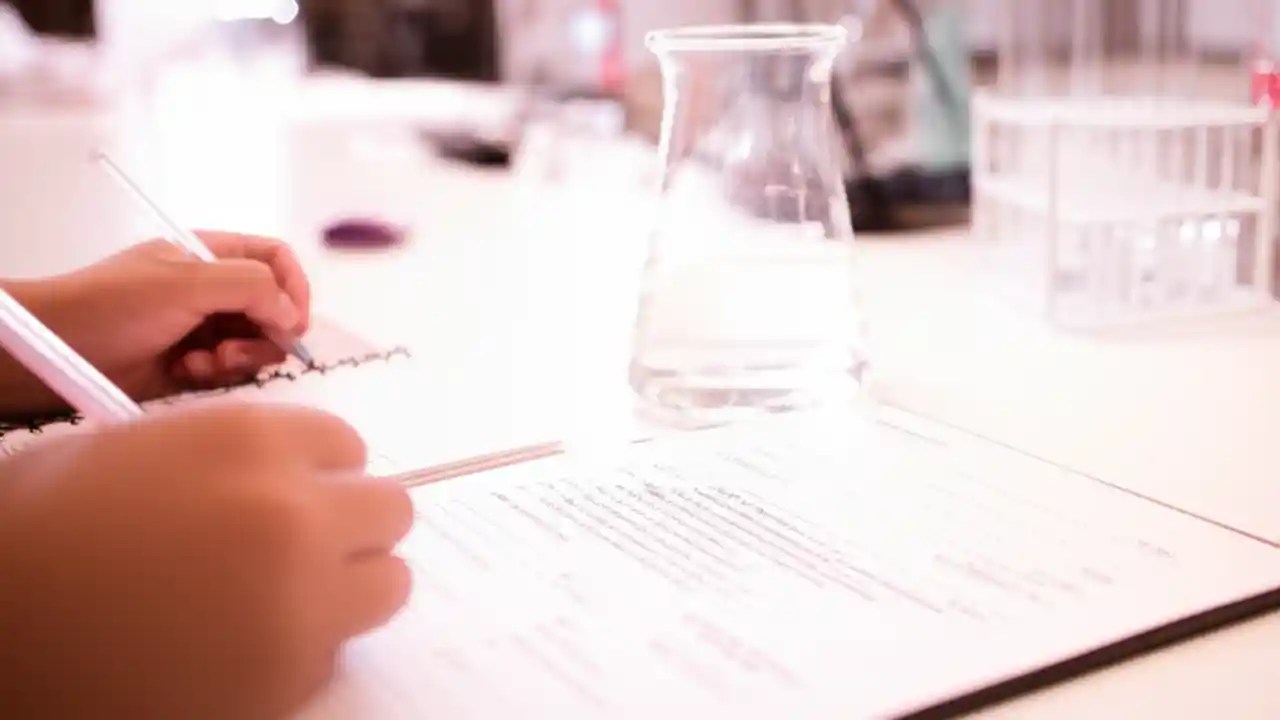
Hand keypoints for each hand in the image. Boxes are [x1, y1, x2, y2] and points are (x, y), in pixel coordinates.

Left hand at [0, 233, 311, 415]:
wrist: (55, 351)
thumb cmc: (111, 306)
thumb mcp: (184, 283)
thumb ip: (249, 287)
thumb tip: (292, 315)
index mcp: (211, 256)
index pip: (275, 260)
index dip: (294, 288)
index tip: (293, 322)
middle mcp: (212, 290)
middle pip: (273, 309)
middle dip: (265, 333)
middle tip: (238, 350)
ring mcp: (202, 329)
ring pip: (255, 345)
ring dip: (240, 358)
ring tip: (206, 363)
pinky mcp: (190, 366)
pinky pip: (229, 373)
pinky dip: (217, 376)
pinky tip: (188, 374)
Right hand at [0, 405, 413, 719]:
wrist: (0, 634)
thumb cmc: (43, 530)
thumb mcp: (132, 450)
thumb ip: (226, 453)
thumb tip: (286, 472)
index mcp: (250, 441)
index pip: (346, 445)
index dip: (315, 470)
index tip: (288, 490)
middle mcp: (293, 513)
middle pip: (388, 510)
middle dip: (348, 523)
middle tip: (296, 545)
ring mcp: (300, 601)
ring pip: (388, 583)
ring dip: (348, 585)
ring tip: (283, 596)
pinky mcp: (289, 677)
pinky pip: (337, 650)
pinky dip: (306, 646)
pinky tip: (241, 646)